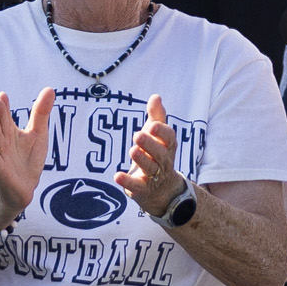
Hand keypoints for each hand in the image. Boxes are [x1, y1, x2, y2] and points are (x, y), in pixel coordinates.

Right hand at [0, 87, 53, 227]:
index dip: (4, 107)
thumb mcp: (38, 134)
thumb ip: (40, 112)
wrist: (23, 188)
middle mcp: (3, 143)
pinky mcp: (2, 172)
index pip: (6, 117)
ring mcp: (1, 157)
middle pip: (0, 127)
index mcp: (10, 132)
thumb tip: (49, 88)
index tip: (3, 95)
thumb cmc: (28, 159)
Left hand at [113, 94, 186, 215]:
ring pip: (150, 168)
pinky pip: (137, 186)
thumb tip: (156, 96)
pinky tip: (117, 176)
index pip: (169, 139)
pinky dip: (127, 182)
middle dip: (150, 144)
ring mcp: (154, 176)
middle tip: (137, 135)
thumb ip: (157, 116)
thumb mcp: (157, 134)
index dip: (162, 132)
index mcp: (168, 147)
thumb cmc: (156, 153)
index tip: (153, 125)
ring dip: (141, 160)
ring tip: (132, 150)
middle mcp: (163, 161)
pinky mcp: (142, 189)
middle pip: (160, 153)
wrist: (161, 188)